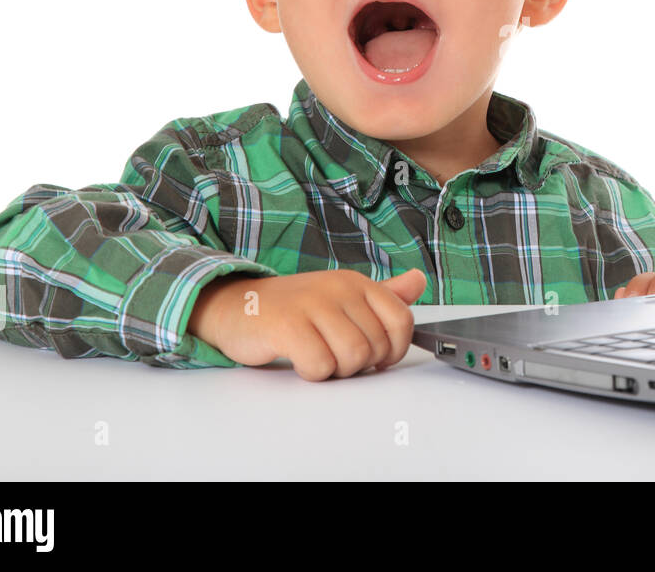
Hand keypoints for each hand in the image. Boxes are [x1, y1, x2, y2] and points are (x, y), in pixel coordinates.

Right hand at [188, 268, 426, 380]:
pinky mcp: (288, 325)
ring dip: (335, 370)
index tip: (376, 358)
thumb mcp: (340, 297)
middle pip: (375, 347)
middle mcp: (338, 288)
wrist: (235, 306)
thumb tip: (419, 281)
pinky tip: (299, 360)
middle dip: (357, 364)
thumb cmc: (293, 308)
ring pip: (352, 357)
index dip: (394, 349)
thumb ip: (382, 295)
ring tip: (317, 357)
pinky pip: (320, 365)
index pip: (401, 320)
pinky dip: (312, 373)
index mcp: (356, 282)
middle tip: (332, 355)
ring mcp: (313, 303)